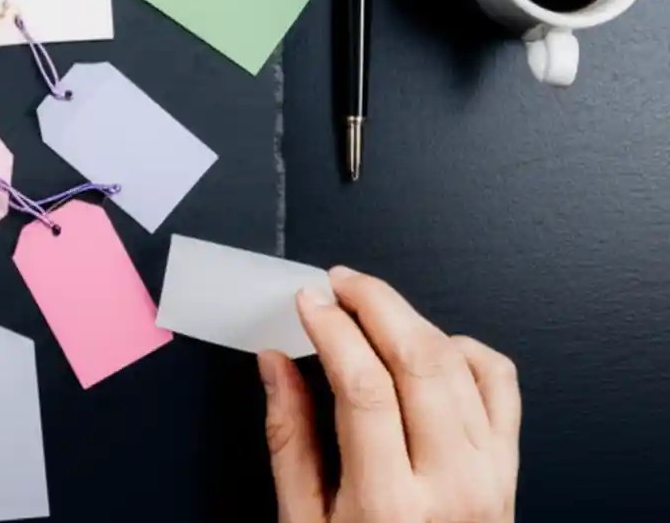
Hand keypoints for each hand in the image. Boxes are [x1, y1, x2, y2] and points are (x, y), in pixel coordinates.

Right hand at [258, 267, 520, 522]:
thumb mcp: (304, 522)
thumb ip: (289, 437)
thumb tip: (274, 363)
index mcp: (388, 504)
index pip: (363, 384)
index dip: (333, 329)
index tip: (309, 301)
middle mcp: (449, 485)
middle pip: (418, 359)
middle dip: (375, 303)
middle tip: (339, 283)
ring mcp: (489, 475)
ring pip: (460, 362)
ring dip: (412, 317)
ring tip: (371, 305)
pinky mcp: (508, 468)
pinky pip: (500, 383)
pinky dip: (465, 348)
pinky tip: (429, 343)